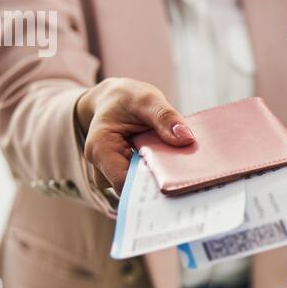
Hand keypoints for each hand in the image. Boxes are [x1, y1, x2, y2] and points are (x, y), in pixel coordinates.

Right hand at [74, 77, 193, 192]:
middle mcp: (101, 166)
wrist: (115, 100)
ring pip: (137, 187)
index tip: (177, 179)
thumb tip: (186, 138)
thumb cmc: (127, 98)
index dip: (149, 184)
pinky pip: (142, 182)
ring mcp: (111, 174)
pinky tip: (171, 166)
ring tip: (179, 165)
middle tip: (185, 174)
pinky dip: (156, 175)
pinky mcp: (124, 175)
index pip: (123, 181)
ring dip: (157, 178)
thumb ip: (165, 117)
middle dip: (157, 182)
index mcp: (100, 148)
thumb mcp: (147, 99)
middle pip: (131, 188)